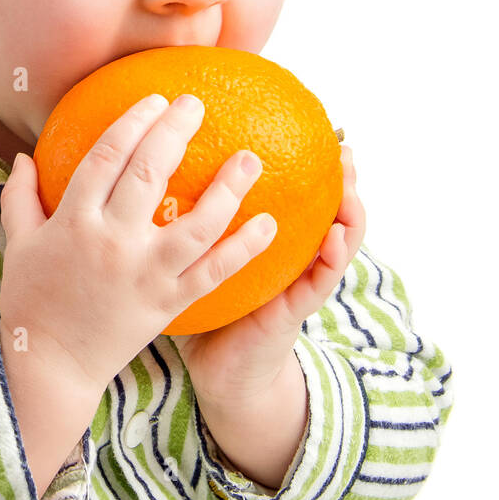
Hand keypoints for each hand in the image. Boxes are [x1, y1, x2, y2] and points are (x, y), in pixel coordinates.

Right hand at [0, 93, 278, 394]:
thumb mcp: (19, 244)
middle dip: (175, 131)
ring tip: (249, 158)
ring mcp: (143, 273)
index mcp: (74, 221)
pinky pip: (213, 272)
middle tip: (195, 105)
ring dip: (227, 188)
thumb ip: (20, 197)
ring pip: (195, 224)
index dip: (132, 122)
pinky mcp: (167, 302)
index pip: (106, 156)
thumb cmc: (31, 301)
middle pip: (149, 173)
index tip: (154, 101)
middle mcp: (111, 242)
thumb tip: (22, 156)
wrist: (50, 366)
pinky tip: (269, 224)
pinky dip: (244, 248)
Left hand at [173, 144, 365, 408]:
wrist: (221, 375)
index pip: (294, 194)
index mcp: (267, 241)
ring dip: (349, 210)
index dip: (304, 162)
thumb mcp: (195, 261)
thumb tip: (148, 165)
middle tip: (341, 139)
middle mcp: (290, 257)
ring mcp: (297, 284)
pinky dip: (332, 258)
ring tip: (350, 184)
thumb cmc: (204, 314)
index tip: (309, 124)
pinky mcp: (294, 313)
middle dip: (338, 174)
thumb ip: (185, 222)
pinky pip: (318, 283)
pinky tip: (333, 237)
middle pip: (323, 208)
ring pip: (336, 241)